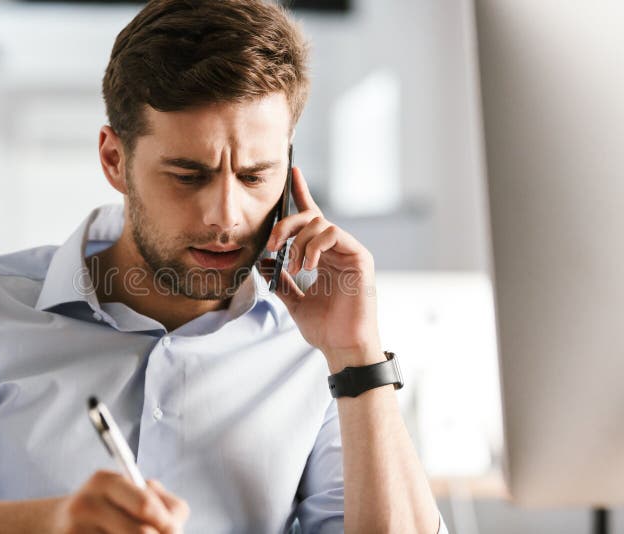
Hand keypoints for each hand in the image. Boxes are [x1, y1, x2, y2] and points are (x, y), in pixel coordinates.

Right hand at [51, 470, 188, 533]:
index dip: (168, 524)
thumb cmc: (111, 508)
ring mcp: (75, 530)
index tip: (175, 530)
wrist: (59, 523)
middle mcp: (86, 504)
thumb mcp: (132, 494)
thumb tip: (175, 528)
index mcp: (105, 481)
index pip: (145, 505)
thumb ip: (162, 504)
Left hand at [260, 167, 383, 371]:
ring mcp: (350, 252)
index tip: (293, 172)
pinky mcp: (360, 257)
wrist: (342, 347)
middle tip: (271, 244)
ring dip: (299, 242)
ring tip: (293, 267)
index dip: (302, 194)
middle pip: (311, 217)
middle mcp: (338, 249)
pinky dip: (315, 245)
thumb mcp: (293, 301)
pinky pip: (334, 233)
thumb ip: (281, 279)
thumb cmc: (324, 328)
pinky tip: (307, 266)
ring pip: (320, 223)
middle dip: (286, 225)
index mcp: (324, 256)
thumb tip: (264, 262)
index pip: (312, 219)